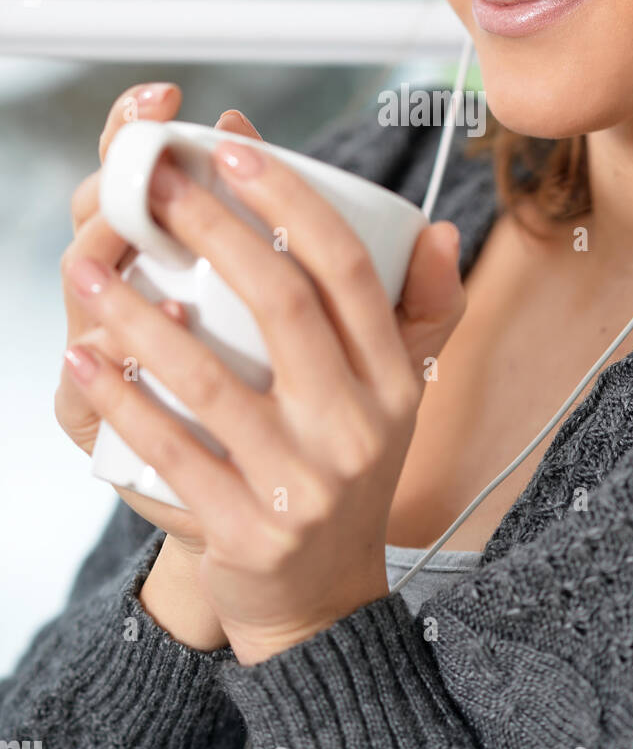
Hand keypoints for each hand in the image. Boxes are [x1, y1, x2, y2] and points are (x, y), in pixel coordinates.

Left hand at [62, 138, 464, 664]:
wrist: (320, 601)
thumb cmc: (348, 472)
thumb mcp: (400, 394)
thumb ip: (418, 309)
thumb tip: (434, 228)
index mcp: (395, 381)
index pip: (350, 270)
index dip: (291, 199)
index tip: (232, 148)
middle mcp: (358, 428)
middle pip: (281, 306)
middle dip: (208, 228)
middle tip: (151, 182)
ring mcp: (302, 484)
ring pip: (210, 378)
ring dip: (138, 313)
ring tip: (90, 267)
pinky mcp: (245, 531)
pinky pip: (170, 453)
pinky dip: (120, 401)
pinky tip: (82, 358)